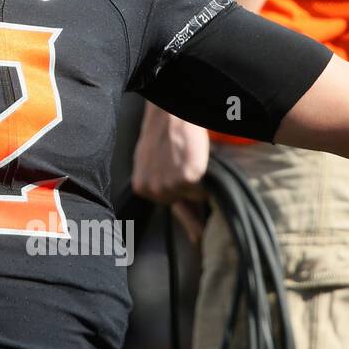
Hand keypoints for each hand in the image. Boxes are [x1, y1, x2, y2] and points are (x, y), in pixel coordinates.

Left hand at [132, 104, 210, 241]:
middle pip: (184, 204)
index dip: (184, 198)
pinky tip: (195, 158)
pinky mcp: (188, 178)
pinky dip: (206, 176)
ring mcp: (170, 186)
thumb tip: (195, 235)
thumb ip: (167, 191)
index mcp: (142, 187)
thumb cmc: (163, 134)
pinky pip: (205, 189)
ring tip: (188, 158)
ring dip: (198, 182)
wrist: (169, 113)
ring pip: (196, 198)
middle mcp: (154, 191)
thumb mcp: (154, 164)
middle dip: (189, 188)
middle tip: (185, 163)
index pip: (171, 207)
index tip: (189, 200)